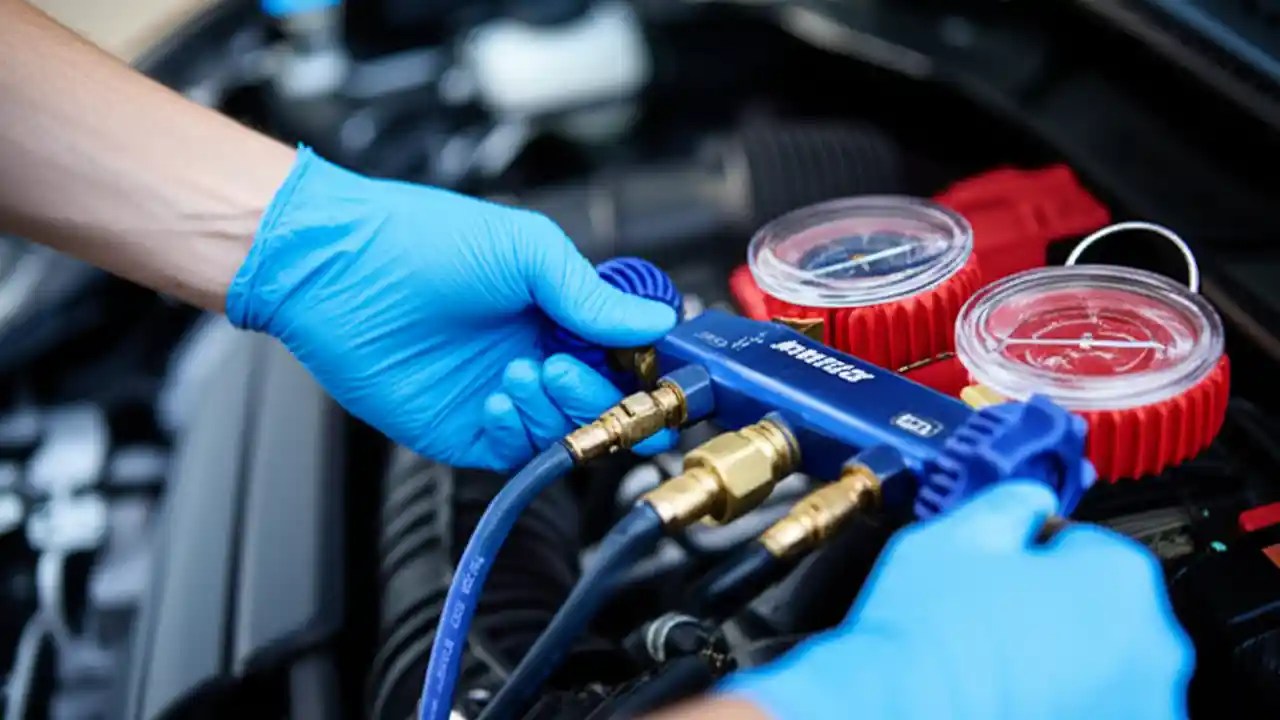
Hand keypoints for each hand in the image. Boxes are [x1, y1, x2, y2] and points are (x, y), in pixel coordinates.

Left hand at [226, 148, 677, 469]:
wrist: (337, 269)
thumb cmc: (421, 241)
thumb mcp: (526, 250)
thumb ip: (592, 294)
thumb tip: (655, 322)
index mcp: (557, 307)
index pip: (623, 351)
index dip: (644, 366)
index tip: (657, 373)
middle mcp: (536, 351)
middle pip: (603, 399)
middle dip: (603, 394)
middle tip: (571, 371)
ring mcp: (504, 392)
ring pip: (567, 429)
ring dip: (559, 408)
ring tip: (527, 371)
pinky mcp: (467, 429)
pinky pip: (518, 451)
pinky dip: (521, 431)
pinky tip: (498, 399)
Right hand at [719, 481, 1193, 719]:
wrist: (897, 711)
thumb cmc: (924, 637)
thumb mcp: (956, 534)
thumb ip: (1010, 503)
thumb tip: (1027, 501)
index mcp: (1118, 579)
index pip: (1085, 542)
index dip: (1031, 549)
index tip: (998, 565)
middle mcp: (1150, 647)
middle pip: (1100, 607)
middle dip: (1051, 605)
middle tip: (989, 613)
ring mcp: (1137, 701)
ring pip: (1099, 665)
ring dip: (1058, 657)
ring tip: (990, 660)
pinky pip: (1090, 703)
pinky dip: (1058, 700)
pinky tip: (1006, 695)